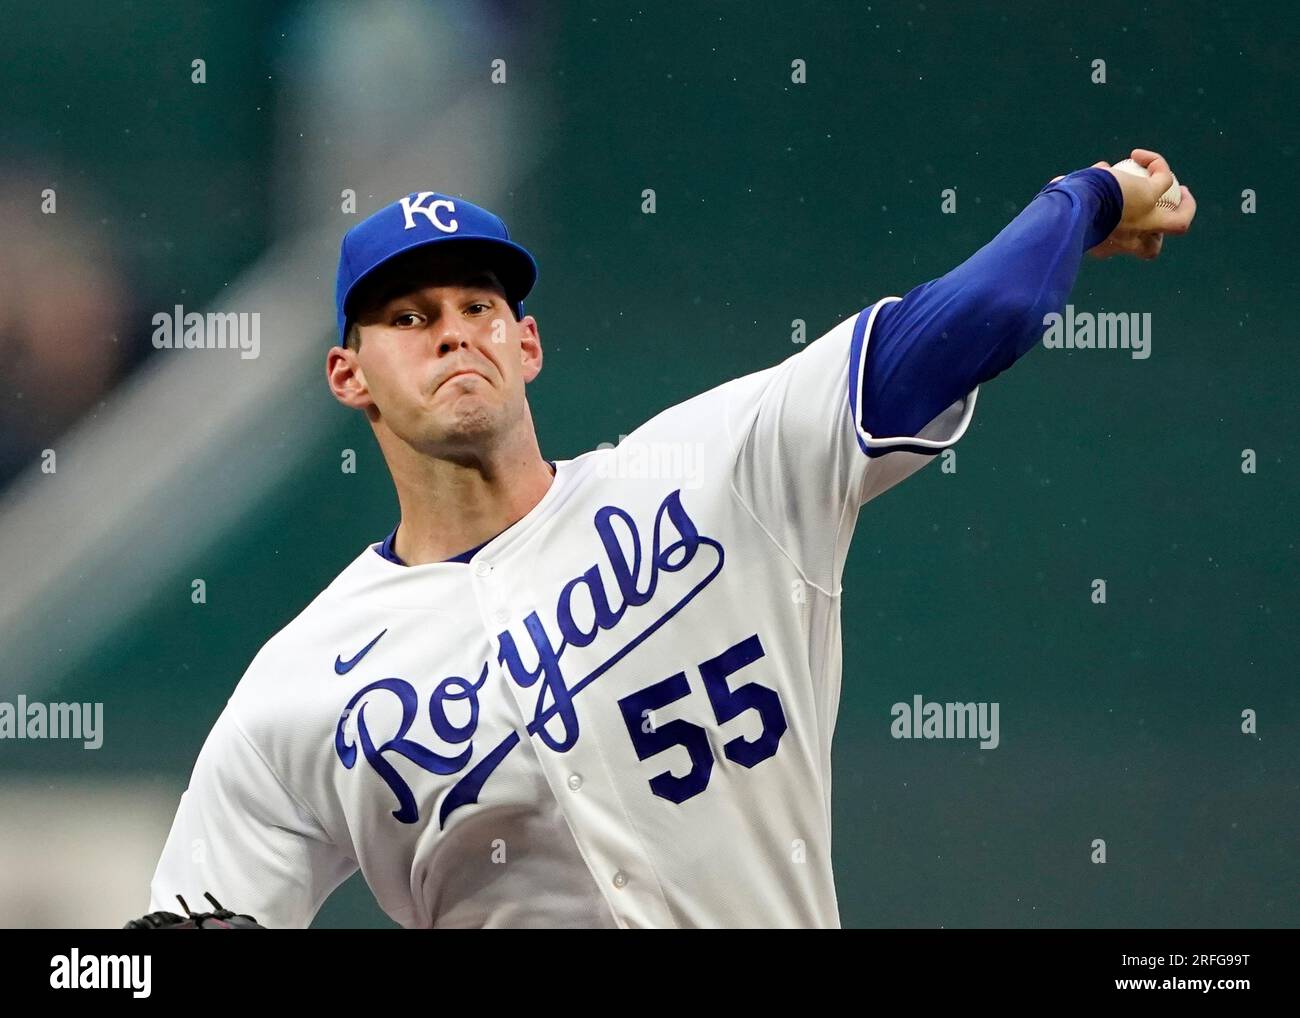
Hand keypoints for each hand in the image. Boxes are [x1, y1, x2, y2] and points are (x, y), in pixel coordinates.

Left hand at [1050, 149, 1196, 260]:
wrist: (1072, 208)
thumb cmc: (1061, 212)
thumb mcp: (1060, 208)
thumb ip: (1064, 196)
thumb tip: (1061, 180)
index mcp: (1105, 247)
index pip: (1120, 251)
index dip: (1125, 239)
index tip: (1123, 219)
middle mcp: (1127, 241)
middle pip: (1153, 250)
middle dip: (1154, 239)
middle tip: (1157, 216)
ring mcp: (1144, 220)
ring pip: (1180, 221)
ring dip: (1183, 203)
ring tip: (1165, 177)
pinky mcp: (1149, 195)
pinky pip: (1164, 178)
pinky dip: (1156, 164)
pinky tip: (1138, 155)